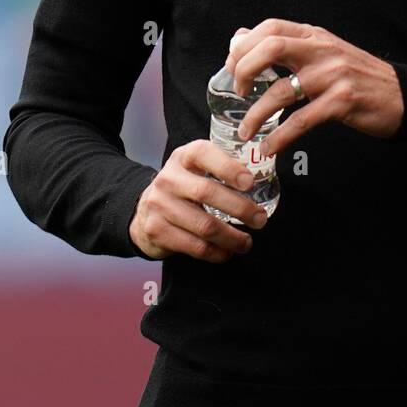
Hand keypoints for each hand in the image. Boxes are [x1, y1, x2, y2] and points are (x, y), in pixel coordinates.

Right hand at [129, 140, 269, 261]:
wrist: (144, 211)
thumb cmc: (183, 188)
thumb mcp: (195, 168)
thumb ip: (221, 168)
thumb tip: (261, 179)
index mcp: (183, 157)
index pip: (203, 153)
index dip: (228, 167)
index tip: (250, 182)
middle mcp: (168, 178)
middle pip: (206, 192)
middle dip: (239, 208)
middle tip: (260, 219)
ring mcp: (160, 205)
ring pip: (203, 225)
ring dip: (232, 237)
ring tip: (246, 242)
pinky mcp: (157, 231)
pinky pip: (195, 246)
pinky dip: (216, 253)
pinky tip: (226, 252)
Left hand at [225, 19, 403, 156]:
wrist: (405, 96)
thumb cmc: (361, 78)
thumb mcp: (327, 52)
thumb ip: (291, 47)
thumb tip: (244, 41)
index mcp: (316, 36)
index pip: (271, 27)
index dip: (245, 45)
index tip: (232, 66)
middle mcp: (323, 51)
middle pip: (271, 46)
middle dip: (244, 69)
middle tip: (238, 92)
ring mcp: (333, 76)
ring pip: (281, 90)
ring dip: (256, 114)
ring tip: (246, 131)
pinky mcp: (342, 102)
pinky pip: (301, 120)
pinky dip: (279, 137)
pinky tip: (270, 146)